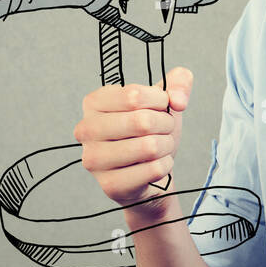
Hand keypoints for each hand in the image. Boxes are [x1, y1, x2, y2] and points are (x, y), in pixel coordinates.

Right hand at [73, 67, 193, 213]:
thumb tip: (178, 100)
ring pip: (149, 147)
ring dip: (166, 146)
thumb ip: (179, 82)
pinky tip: (157, 165)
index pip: (134, 95)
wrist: (149, 173)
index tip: (162, 106)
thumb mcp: (164, 101)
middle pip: (143, 121)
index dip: (160, 100)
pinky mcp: (110, 184)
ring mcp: (95, 159)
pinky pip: (153, 170)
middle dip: (166, 125)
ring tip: (161, 146)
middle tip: (165, 129)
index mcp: (93, 102)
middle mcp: (86, 130)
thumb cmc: (151, 132)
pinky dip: (165, 165)